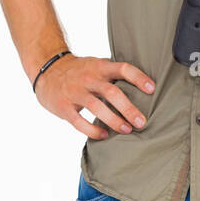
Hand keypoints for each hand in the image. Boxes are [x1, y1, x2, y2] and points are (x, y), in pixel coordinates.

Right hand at [33, 53, 154, 139]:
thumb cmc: (79, 71)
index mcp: (99, 67)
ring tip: (127, 130)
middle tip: (142, 122)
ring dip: (114, 121)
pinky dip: (93, 131)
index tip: (152, 89)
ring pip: (97, 108)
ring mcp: (75, 92)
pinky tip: (105, 135)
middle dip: (129, 108)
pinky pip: (80, 122)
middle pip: (112, 92)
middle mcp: (88, 78)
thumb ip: (114, 73)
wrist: (47, 71)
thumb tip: (144, 85)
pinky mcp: (64, 107)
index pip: (123, 68)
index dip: (138, 78)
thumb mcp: (96, 65)